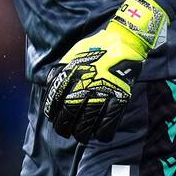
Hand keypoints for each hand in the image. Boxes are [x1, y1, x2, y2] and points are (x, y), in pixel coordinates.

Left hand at [42, 0, 168, 143]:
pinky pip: (109, 120)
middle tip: (65, 132)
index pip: (55, 99)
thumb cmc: (97, 46)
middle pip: (69, 112)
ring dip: (82, 133)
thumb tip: (50, 84)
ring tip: (81, 136)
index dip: (52, 113)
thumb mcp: (73, 53)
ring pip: (87, 120)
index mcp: (71, 73)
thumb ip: (61, 69)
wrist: (124, 39)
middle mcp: (84, 83)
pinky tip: (100, 135)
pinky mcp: (119, 96)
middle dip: (64, 126)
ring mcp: (102, 91)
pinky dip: (103, 132)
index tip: (53, 119)